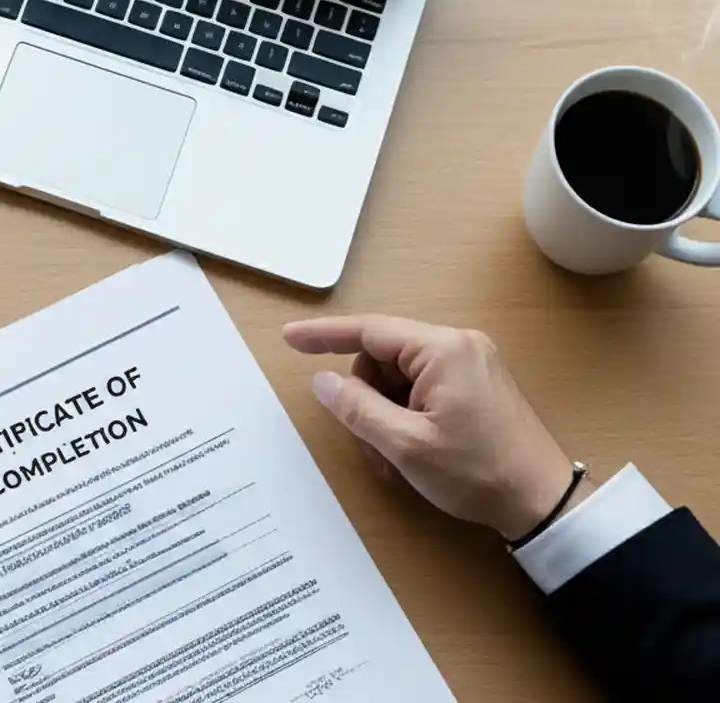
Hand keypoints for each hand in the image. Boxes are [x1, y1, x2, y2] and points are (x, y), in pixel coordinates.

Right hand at [282, 315, 592, 539]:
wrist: (542, 501)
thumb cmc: (477, 472)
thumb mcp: (405, 445)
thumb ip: (357, 408)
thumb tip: (322, 381)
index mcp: (443, 349)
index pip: (370, 331)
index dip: (325, 336)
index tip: (290, 339)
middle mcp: (459, 346)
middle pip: (383, 357)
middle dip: (366, 398)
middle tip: (373, 442)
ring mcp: (471, 364)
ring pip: (400, 377)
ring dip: (385, 414)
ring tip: (396, 457)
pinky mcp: (477, 385)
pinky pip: (423, 388)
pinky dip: (406, 416)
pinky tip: (411, 451)